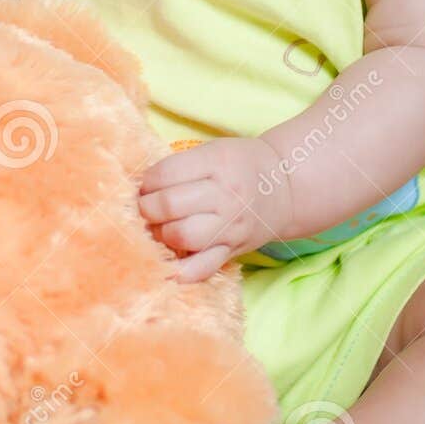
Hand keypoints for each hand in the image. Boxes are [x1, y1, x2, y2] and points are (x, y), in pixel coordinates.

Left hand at [138, 136, 292, 281]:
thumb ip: (179, 167)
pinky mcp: (231, 251)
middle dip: (146, 208)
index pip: (164, 175)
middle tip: (146, 208)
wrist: (284, 187)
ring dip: (160, 234)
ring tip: (161, 227)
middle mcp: (226, 196)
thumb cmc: (241, 164)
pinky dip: (180, 272)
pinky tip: (167, 266)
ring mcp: (230, 227)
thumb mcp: (213, 151)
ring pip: (180, 236)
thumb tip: (139, 190)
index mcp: (217, 163)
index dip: (146, 182)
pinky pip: (201, 268)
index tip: (145, 186)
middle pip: (168, 206)